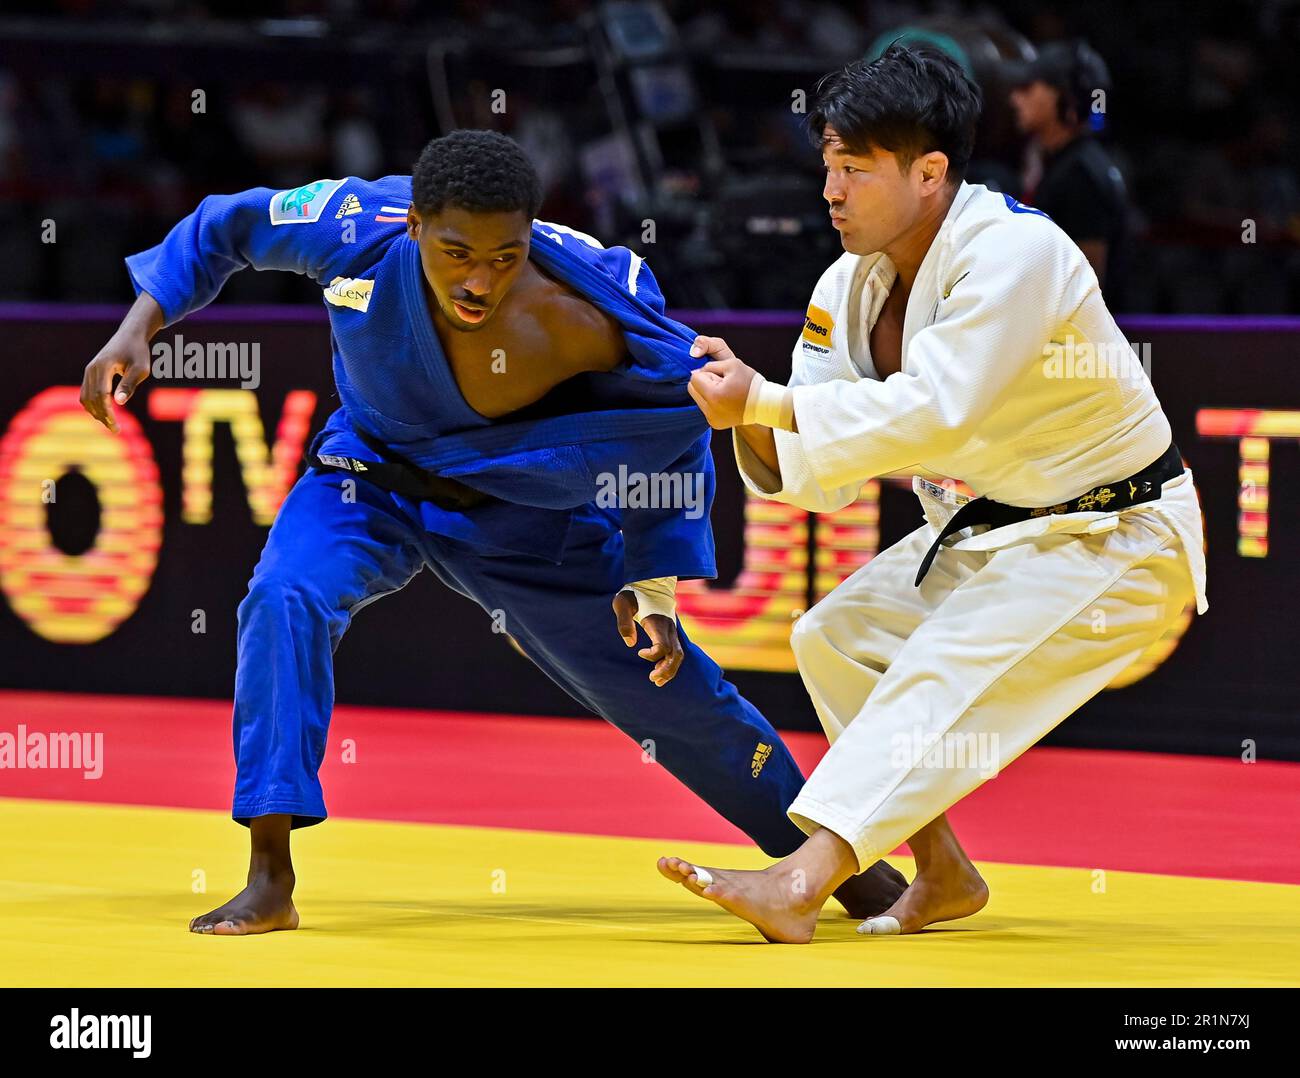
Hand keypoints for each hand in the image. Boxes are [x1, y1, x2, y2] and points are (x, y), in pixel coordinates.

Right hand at [81, 292, 162, 432]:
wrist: (130, 336)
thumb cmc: (138, 352)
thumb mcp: (140, 369)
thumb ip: (129, 384)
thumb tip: (119, 403)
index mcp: (103, 367)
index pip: (101, 395)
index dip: (107, 412)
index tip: (116, 426)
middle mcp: (91, 369)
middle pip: (91, 398)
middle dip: (101, 416)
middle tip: (116, 430)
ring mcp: (88, 371)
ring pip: (86, 397)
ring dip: (96, 413)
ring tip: (112, 425)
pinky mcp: (90, 373)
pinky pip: (86, 393)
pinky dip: (93, 406)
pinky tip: (105, 415)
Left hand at [612, 590, 683, 685]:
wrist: (649, 583)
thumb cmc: (633, 594)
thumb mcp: (622, 603)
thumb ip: (624, 622)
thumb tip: (630, 643)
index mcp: (658, 623)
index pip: (663, 647)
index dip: (652, 655)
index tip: (639, 653)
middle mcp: (669, 628)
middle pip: (676, 655)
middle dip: (666, 670)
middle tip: (652, 679)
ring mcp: (672, 631)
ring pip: (679, 655)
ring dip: (670, 670)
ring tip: (657, 681)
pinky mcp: (671, 633)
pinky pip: (677, 652)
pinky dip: (671, 663)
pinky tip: (659, 670)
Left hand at [686, 336, 756, 430]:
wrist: (764, 405)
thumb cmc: (750, 382)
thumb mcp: (732, 364)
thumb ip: (710, 365)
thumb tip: (696, 372)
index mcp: (714, 395)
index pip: (694, 377)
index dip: (706, 372)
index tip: (719, 375)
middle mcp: (710, 410)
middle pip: (692, 389)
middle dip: (703, 383)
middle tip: (720, 383)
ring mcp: (712, 419)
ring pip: (697, 399)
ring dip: (707, 393)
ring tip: (724, 392)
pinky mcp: (714, 424)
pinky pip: (705, 408)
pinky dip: (711, 402)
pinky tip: (725, 401)